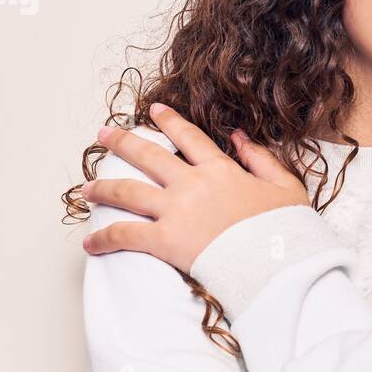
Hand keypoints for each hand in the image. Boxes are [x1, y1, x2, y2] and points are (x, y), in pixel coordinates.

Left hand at [80, 104, 309, 274]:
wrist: (277, 262)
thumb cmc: (285, 229)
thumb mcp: (285, 186)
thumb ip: (261, 158)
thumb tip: (239, 136)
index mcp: (220, 169)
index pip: (188, 136)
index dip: (169, 121)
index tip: (154, 110)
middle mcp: (192, 184)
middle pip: (147, 156)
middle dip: (121, 142)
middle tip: (103, 134)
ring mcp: (176, 211)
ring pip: (127, 192)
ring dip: (102, 188)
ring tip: (86, 188)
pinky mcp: (165, 240)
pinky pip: (125, 235)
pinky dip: (104, 238)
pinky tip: (89, 243)